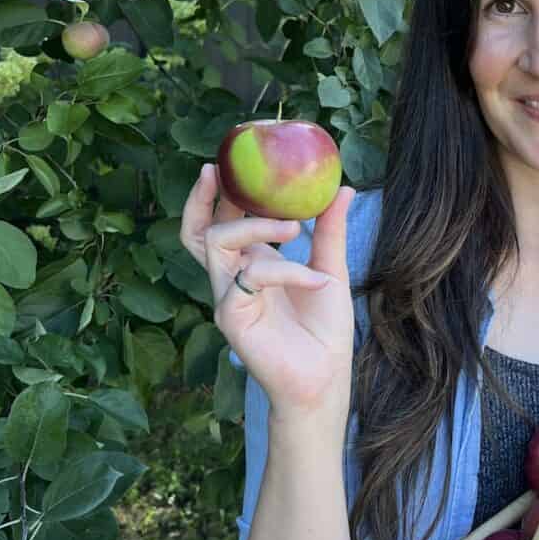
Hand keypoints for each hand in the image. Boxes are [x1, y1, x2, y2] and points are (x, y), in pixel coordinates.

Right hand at [178, 163, 355, 425]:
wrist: (324, 379)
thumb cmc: (323, 331)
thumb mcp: (331, 270)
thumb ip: (329, 231)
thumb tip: (343, 188)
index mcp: (252, 264)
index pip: (222, 223)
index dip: (219, 194)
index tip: (230, 161)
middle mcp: (233, 278)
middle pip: (196, 232)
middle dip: (200, 199)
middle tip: (217, 171)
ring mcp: (227, 297)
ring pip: (218, 243)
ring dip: (257, 227)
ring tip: (293, 227)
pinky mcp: (231, 317)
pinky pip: (251, 277)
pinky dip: (287, 271)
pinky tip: (318, 281)